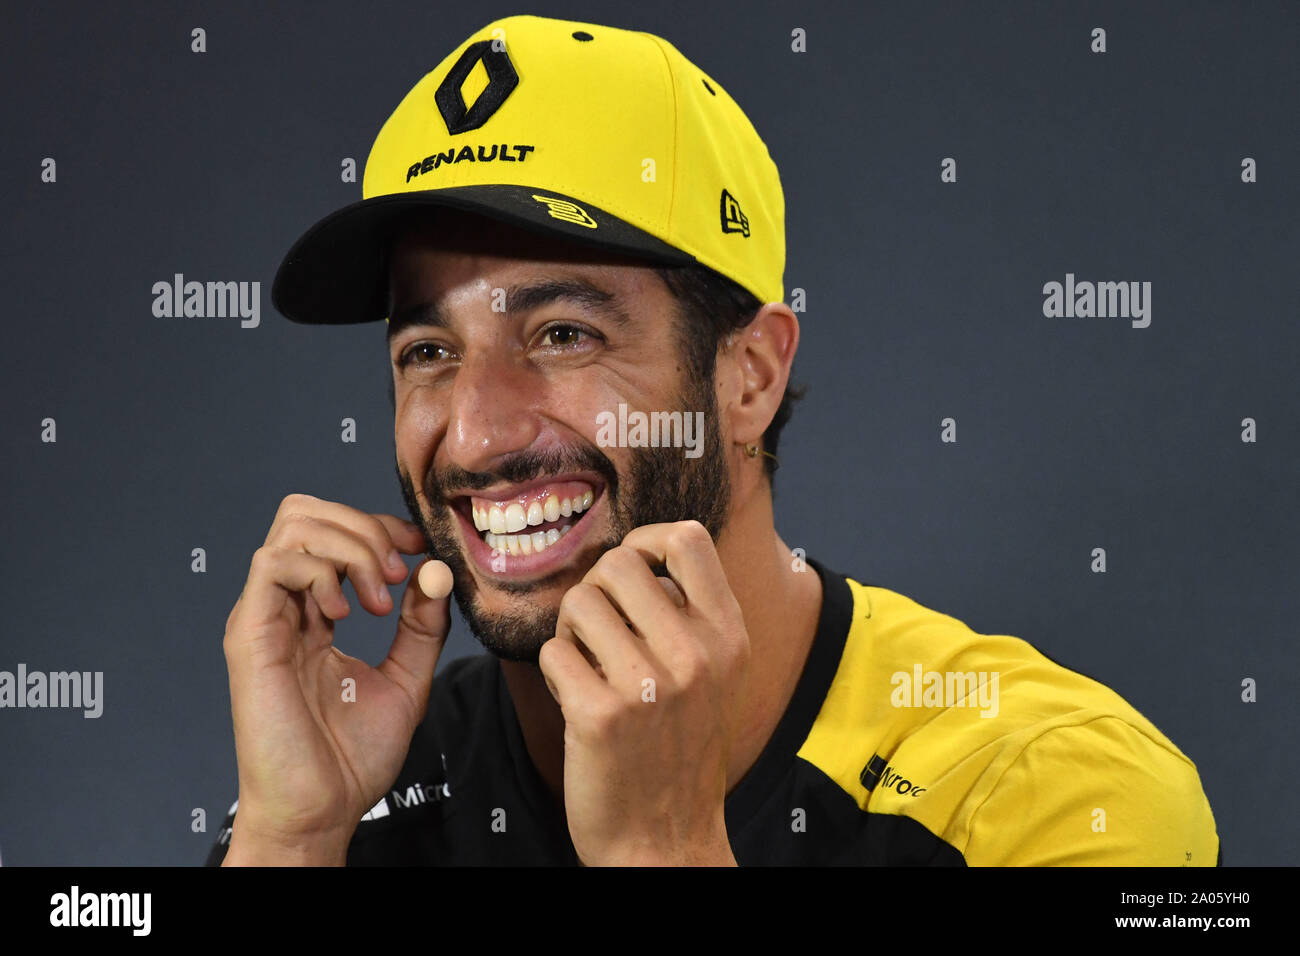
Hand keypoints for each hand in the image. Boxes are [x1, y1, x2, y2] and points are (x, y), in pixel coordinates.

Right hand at [220, 494, 450, 864]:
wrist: (321, 811)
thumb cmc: (351, 758)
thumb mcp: (407, 678)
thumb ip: (422, 625)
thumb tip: (436, 572)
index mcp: (313, 615)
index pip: (334, 531)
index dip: (381, 527)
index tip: (420, 551)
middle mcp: (284, 608)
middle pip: (306, 512)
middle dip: (364, 527)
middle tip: (397, 575)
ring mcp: (263, 617)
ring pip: (293, 526)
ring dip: (350, 548)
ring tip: (377, 600)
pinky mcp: (249, 635)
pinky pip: (273, 563)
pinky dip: (320, 571)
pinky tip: (344, 614)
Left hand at [538, 520, 749, 865]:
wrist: (666, 842)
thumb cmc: (681, 751)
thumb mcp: (717, 677)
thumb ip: (693, 616)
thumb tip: (644, 551)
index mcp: (729, 637)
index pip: (688, 538)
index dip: (646, 538)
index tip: (632, 566)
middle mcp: (696, 656)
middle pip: (618, 563)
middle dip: (595, 588)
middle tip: (597, 628)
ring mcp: (649, 687)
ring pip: (578, 603)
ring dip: (570, 629)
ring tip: (586, 663)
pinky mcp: (600, 716)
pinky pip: (552, 652)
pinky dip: (554, 669)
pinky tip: (574, 696)